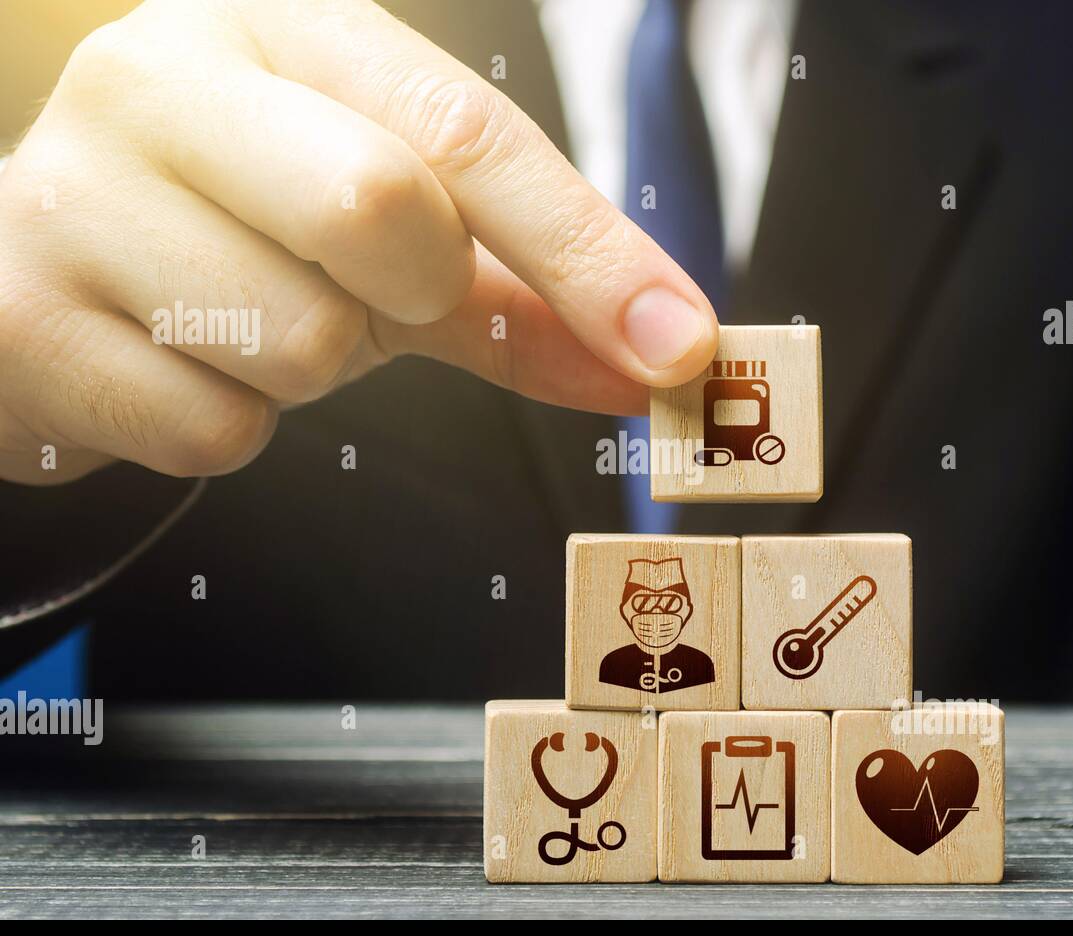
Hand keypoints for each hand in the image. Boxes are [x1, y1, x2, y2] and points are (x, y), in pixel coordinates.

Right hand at [0, 0, 717, 484]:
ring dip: (311, 367)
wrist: (51, 270)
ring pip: (299, 344)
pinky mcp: (21, 322)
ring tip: (242, 316)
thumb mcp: (388, 237)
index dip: (588, 248)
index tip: (682, 342)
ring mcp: (69, 195)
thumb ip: (522, 292)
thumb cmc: (244, 230)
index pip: (465, 132)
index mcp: (277, 29)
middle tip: (368, 289)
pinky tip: (176, 365)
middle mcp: (161, 80)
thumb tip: (657, 361)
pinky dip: (231, 424)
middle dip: (413, 292)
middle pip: (381, 209)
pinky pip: (215, 433)